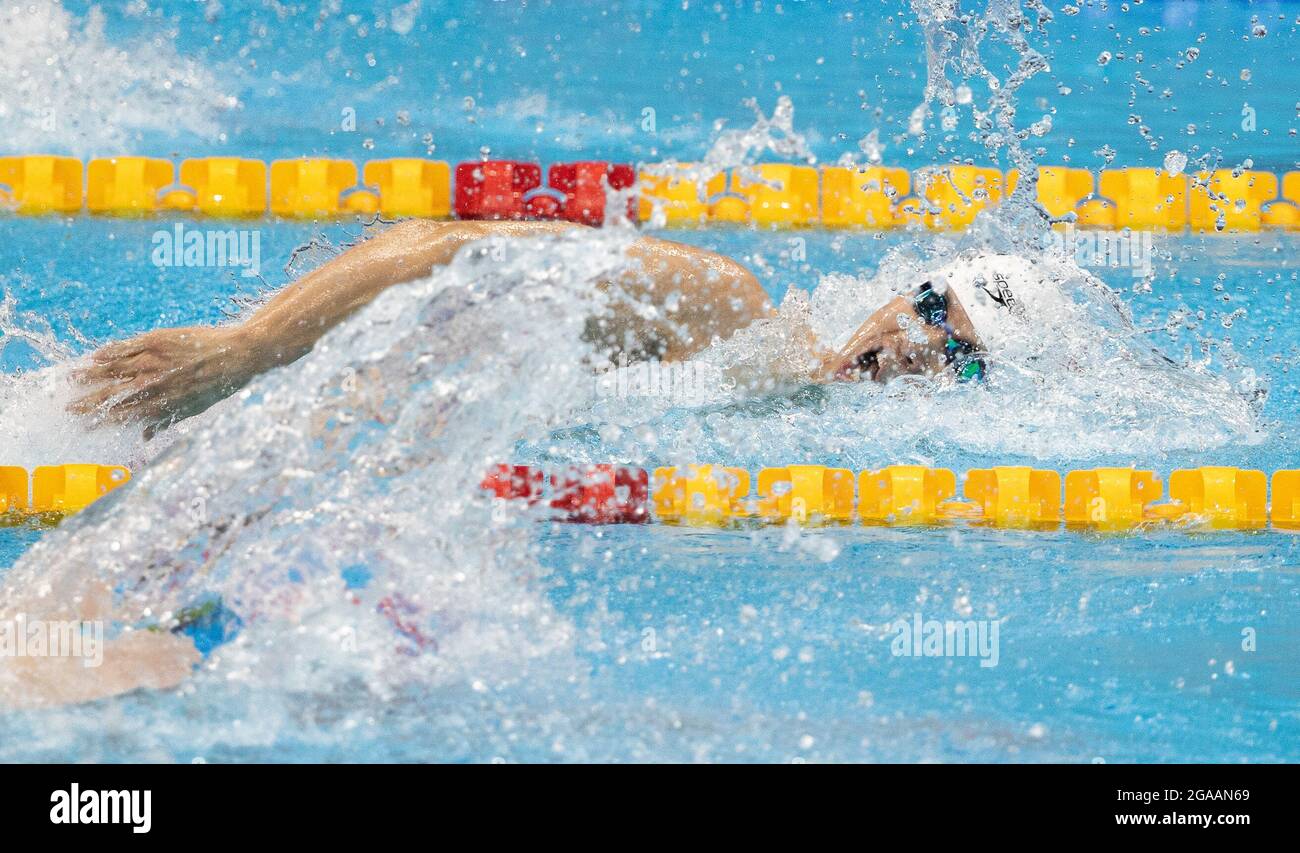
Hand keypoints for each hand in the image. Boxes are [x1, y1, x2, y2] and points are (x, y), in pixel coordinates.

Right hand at [70, 325, 251, 433]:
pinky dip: (109, 352)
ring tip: (72, 377)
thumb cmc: (218, 383)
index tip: (87, 425)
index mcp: (163, 402)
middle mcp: (154, 383)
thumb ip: (167, 419)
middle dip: (89, 402)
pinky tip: (95, 356)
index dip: (104, 420)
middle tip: (70, 408)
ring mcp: (153, 360)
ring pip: (114, 368)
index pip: (125, 415)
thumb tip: (145, 436)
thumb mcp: (195, 407)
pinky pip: (126, 347)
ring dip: (91, 375)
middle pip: (113, 395)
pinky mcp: (156, 341)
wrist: (237, 353)